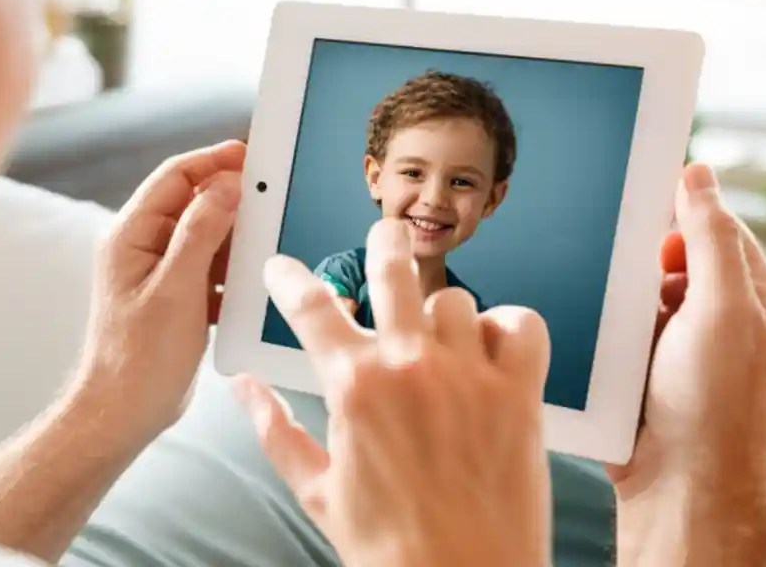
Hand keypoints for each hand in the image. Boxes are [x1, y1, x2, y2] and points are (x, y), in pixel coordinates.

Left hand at [76, 141, 244, 446]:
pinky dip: (231, 272)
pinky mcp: (175, 298)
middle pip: (192, 203)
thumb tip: (225, 186)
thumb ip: (201, 233)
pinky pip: (209, 269)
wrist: (124, 413)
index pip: (174, 177)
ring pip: (206, 237)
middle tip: (271, 198)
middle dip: (232, 200)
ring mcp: (158, 273)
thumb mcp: (176, 289)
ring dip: (235, 240)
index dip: (212, 161)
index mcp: (130, 235)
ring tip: (265, 245)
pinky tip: (250, 283)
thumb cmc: (138, 359)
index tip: (250, 156)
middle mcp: (141, 247)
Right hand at [234, 218, 551, 566]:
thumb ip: (276, 430)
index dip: (289, 278)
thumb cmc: (389, 547)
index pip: (310, 307)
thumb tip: (243, 390)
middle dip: (383, 240)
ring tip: (437, 333)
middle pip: (394, 268)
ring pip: (455, 299)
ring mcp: (470, 375)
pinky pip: (522, 325)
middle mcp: (411, 367)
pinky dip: (508, 326)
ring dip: (441, 310)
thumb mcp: (316, 490)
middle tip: (384, 231)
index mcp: (354, 387)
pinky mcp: (519, 394)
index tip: (282, 268)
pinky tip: (492, 344)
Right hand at [611, 163, 765, 564]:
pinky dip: (602, 328)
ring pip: (636, 294)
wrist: (676, 484)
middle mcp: (718, 320)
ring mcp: (678, 347)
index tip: (638, 197)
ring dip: (617, 296)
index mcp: (751, 298)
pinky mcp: (642, 371)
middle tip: (620, 265)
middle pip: (670, 260)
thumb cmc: (710, 404)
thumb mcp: (721, 307)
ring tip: (611, 312)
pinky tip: (594, 334)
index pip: (716, 228)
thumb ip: (710, 238)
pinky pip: (614, 331)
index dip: (680, 211)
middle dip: (640, 258)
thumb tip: (698, 176)